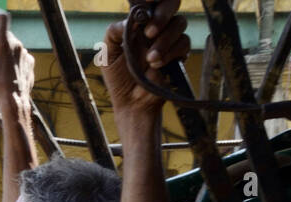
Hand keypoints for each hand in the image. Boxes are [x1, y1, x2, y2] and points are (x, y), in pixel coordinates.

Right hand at [0, 10, 34, 108]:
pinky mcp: (30, 62)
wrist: (13, 100)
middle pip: (4, 37)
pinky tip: (7, 75)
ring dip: (4, 54)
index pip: (1, 18)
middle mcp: (16, 45)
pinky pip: (19, 57)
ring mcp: (24, 53)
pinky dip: (12, 62)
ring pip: (12, 48)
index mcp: (2, 43)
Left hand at [101, 1, 190, 120]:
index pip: (150, 2)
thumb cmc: (118, 78)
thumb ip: (114, 33)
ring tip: (149, 59)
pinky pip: (184, 42)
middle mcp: (155, 27)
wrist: (132, 102)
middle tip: (149, 32)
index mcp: (137, 24)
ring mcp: (168, 38)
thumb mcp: (107, 54)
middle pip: (171, 3)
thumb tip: (130, 19)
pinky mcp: (179, 52)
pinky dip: (170, 52)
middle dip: (163, 14)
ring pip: (179, 22)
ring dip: (164, 40)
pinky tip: (157, 64)